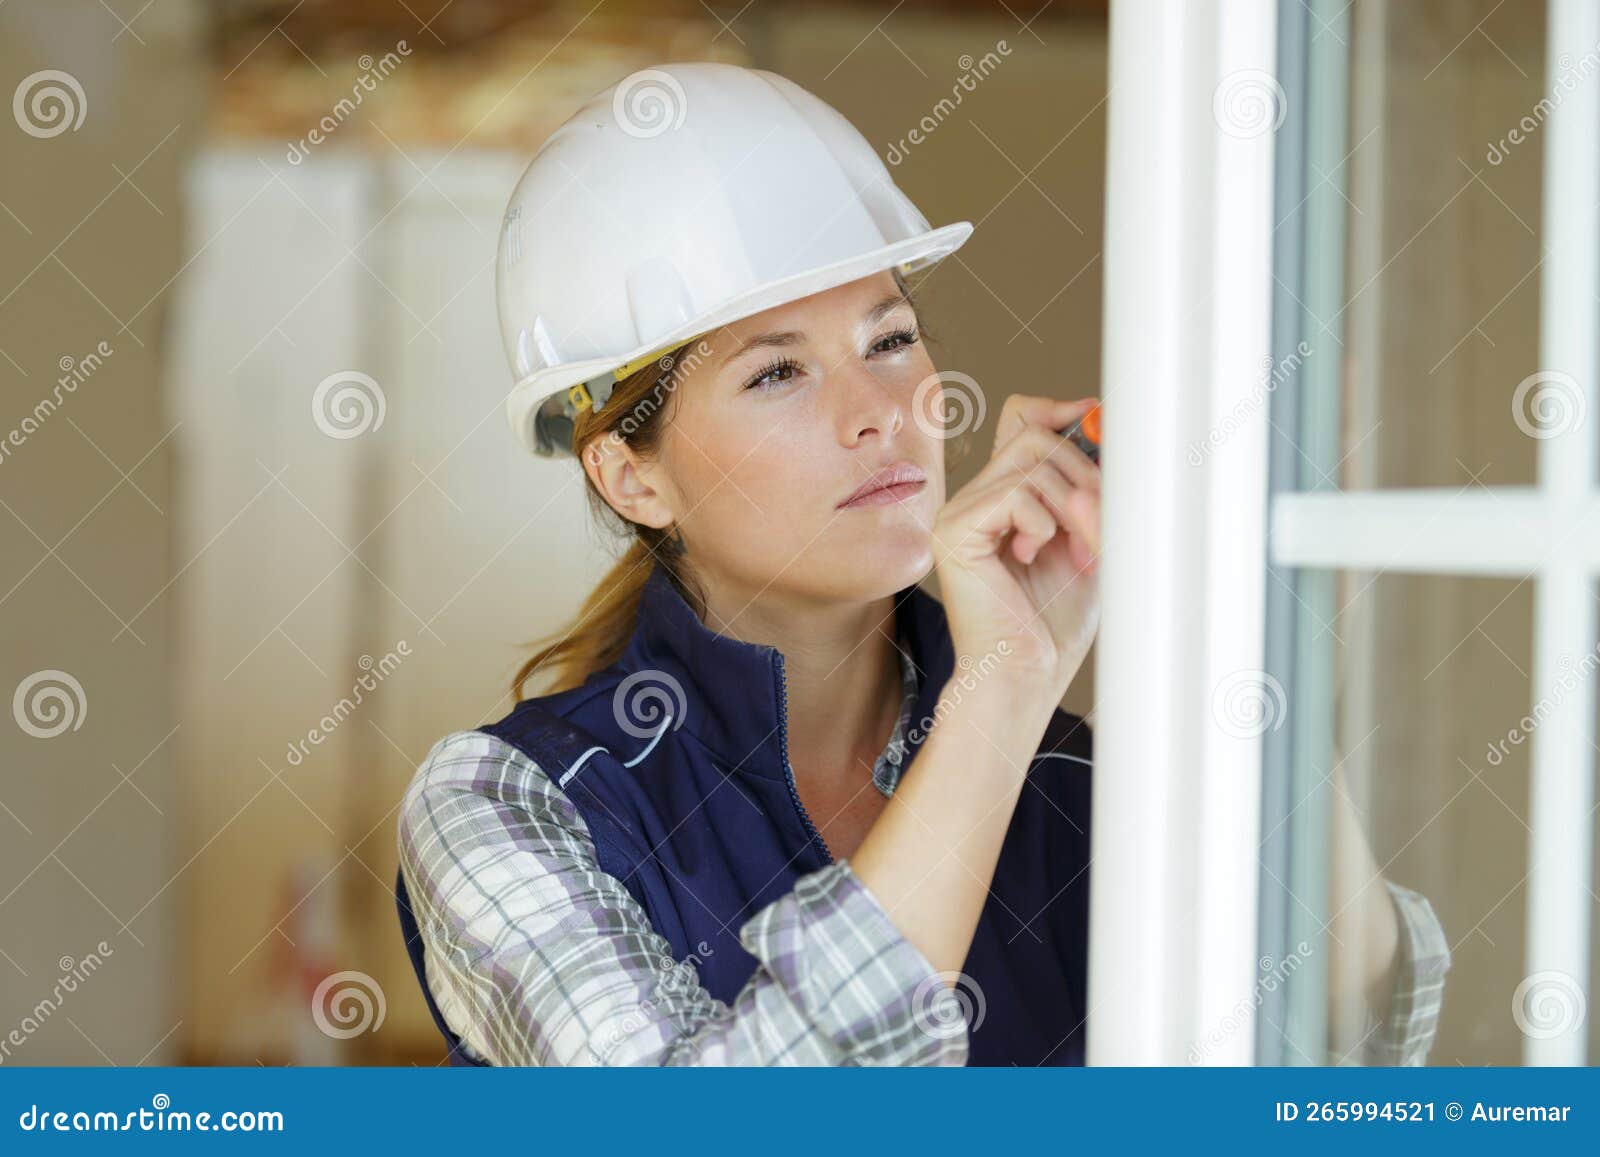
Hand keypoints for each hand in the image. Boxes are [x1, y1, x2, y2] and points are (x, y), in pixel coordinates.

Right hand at [931, 395, 1100, 694]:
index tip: (1094, 416)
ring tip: (1078, 554)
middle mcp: (975, 499)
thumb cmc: (1054, 622)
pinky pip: (1013, 492)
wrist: (1027, 673)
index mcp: (1002, 498)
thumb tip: (1100, 425)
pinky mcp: (954, 531)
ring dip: (1073, 507)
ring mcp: (959, 513)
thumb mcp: (1088, 538)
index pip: (1020, 421)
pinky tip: (1032, 557)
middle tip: (1098, 530)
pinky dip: (1042, 522)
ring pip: (1030, 463)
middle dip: (1084, 475)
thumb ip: (1089, 487)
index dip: (1056, 410)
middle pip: (1034, 437)